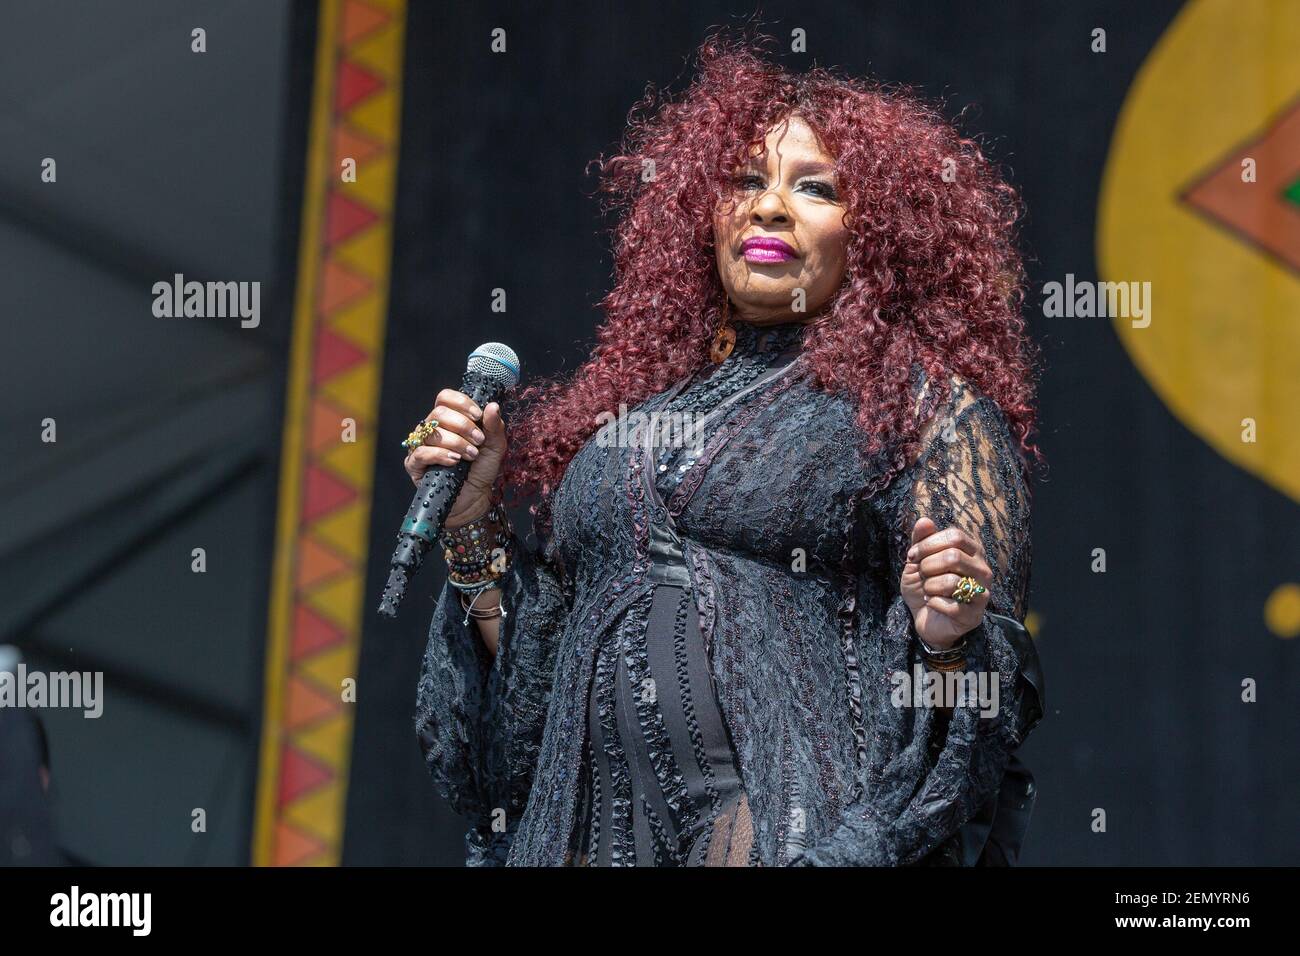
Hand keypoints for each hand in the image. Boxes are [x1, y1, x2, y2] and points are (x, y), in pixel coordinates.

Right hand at [402, 389, 507, 527]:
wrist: (474, 497)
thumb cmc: (482, 469)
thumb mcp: (494, 446)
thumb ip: (494, 426)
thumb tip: (493, 405)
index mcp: (449, 419)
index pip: (445, 398)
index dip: (461, 403)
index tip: (478, 416)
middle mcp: (432, 429)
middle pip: (439, 413)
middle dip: (463, 425)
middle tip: (478, 441)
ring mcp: (421, 445)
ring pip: (432, 433)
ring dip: (456, 443)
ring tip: (471, 455)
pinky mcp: (414, 464)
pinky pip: (422, 452)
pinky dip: (441, 455)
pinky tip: (454, 461)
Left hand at [900, 516, 992, 649]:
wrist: (925, 618)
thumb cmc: (925, 585)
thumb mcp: (918, 560)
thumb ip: (921, 540)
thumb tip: (924, 520)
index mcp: (972, 551)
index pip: (954, 536)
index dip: (928, 544)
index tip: (912, 555)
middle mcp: (982, 569)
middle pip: (954, 557)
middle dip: (927, 566)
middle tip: (922, 575)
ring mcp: (982, 593)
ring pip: (951, 582)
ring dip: (929, 586)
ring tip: (927, 590)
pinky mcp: (975, 615)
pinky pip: (951, 605)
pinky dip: (933, 603)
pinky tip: (932, 603)